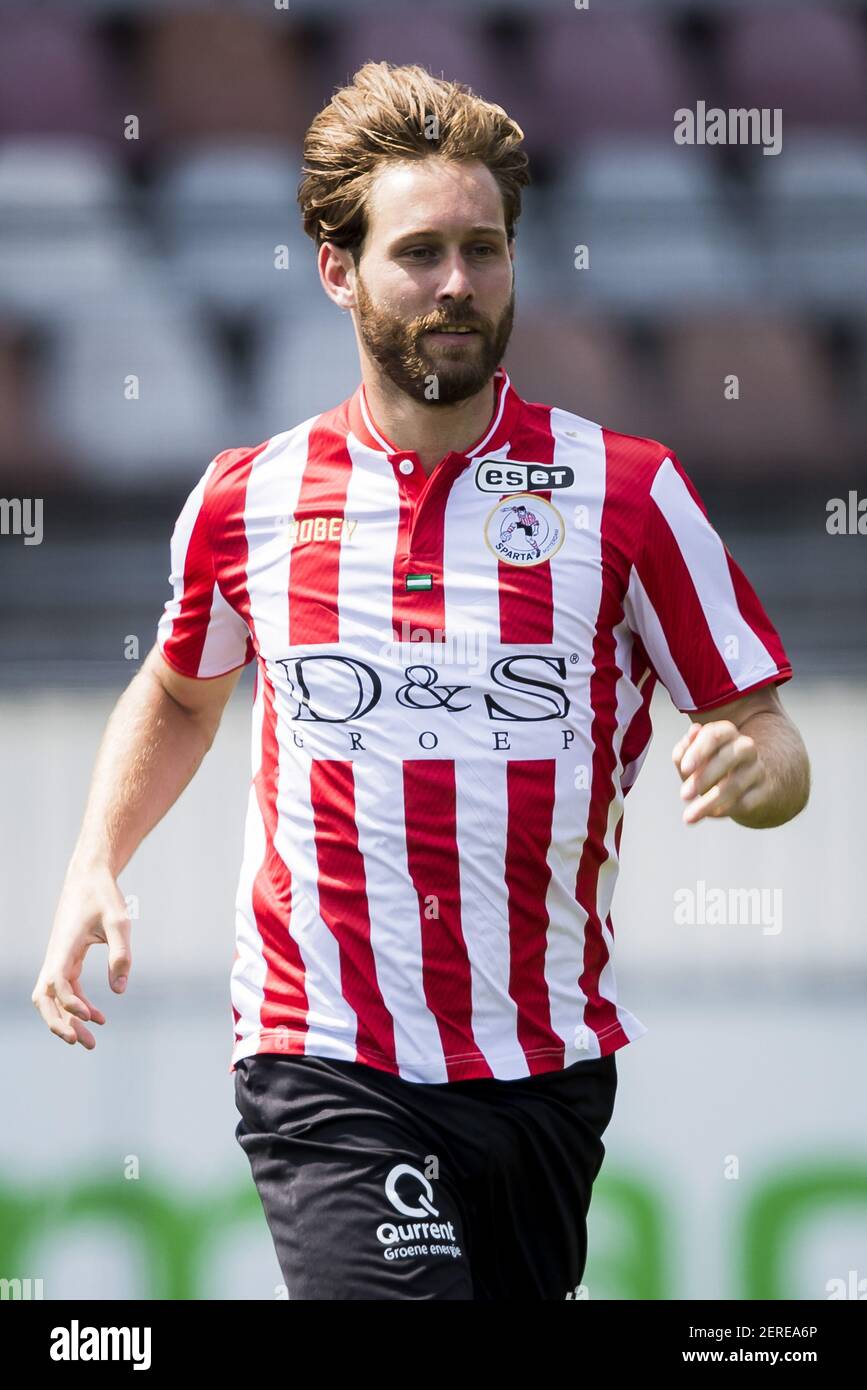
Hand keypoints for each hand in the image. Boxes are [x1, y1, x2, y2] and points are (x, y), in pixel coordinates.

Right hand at [32, 862, 131, 1048]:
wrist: (89, 878)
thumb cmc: (103, 897)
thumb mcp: (118, 922)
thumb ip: (121, 955)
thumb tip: (119, 991)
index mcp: (64, 946)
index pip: (56, 983)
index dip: (70, 1003)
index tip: (93, 1016)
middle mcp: (54, 956)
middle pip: (44, 999)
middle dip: (60, 1024)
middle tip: (85, 1043)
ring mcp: (57, 959)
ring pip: (51, 999)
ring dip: (66, 1021)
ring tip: (90, 1041)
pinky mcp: (64, 959)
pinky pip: (63, 990)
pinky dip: (76, 1006)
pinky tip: (98, 1017)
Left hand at [672, 720, 767, 825]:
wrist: (749, 785)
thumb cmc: (712, 767)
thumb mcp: (694, 759)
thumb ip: (684, 750)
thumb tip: (690, 736)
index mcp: (726, 733)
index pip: (714, 735)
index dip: (698, 751)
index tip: (685, 769)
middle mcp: (745, 747)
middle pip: (727, 758)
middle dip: (704, 778)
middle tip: (684, 795)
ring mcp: (758, 769)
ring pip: (734, 785)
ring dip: (709, 802)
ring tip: (689, 816)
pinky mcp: (765, 791)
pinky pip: (744, 802)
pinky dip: (724, 810)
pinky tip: (709, 815)